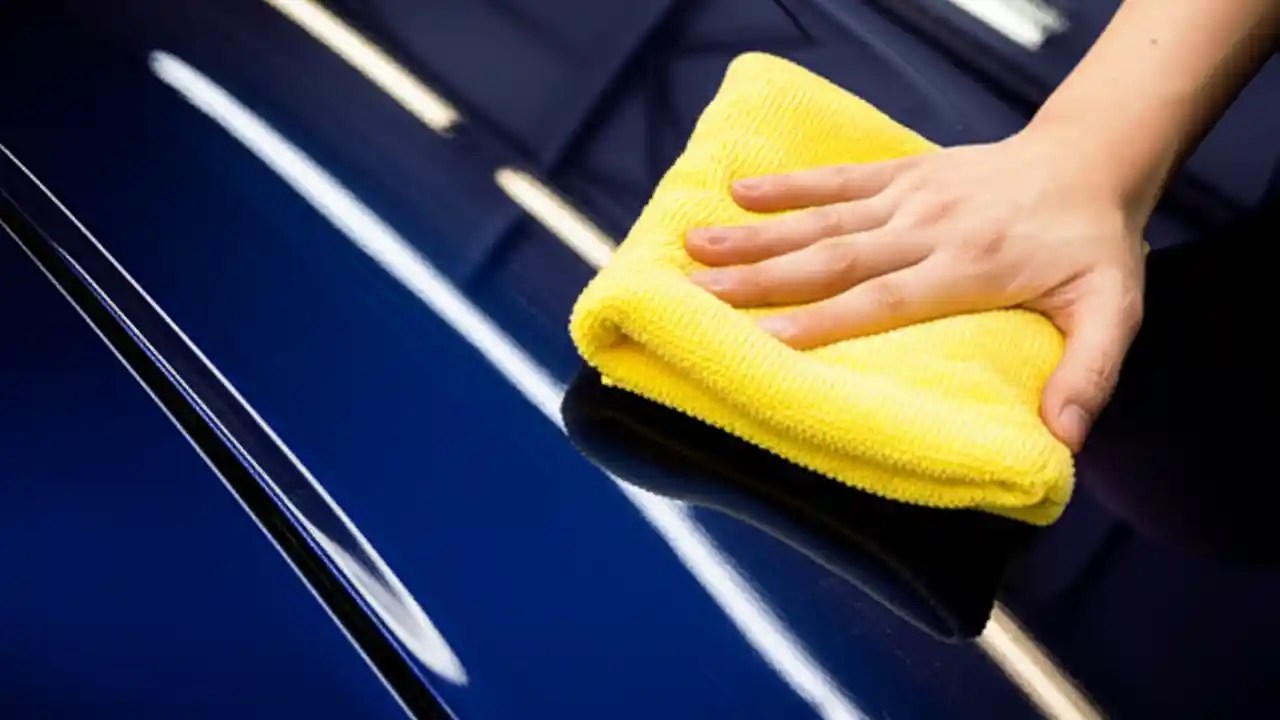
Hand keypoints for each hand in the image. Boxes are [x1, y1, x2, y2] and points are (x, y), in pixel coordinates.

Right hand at [686, 130, 1147, 451]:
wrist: (1094, 158)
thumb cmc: (1096, 244)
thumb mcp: (1114, 310)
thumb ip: (1090, 372)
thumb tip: (1062, 440)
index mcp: (972, 268)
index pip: (884, 300)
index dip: (823, 321)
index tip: (764, 340)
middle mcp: (931, 229)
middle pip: (835, 258)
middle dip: (763, 278)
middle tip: (699, 294)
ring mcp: (913, 196)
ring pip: (826, 218)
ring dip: (758, 234)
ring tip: (695, 246)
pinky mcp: (906, 174)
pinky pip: (842, 178)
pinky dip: (790, 185)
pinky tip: (739, 192)